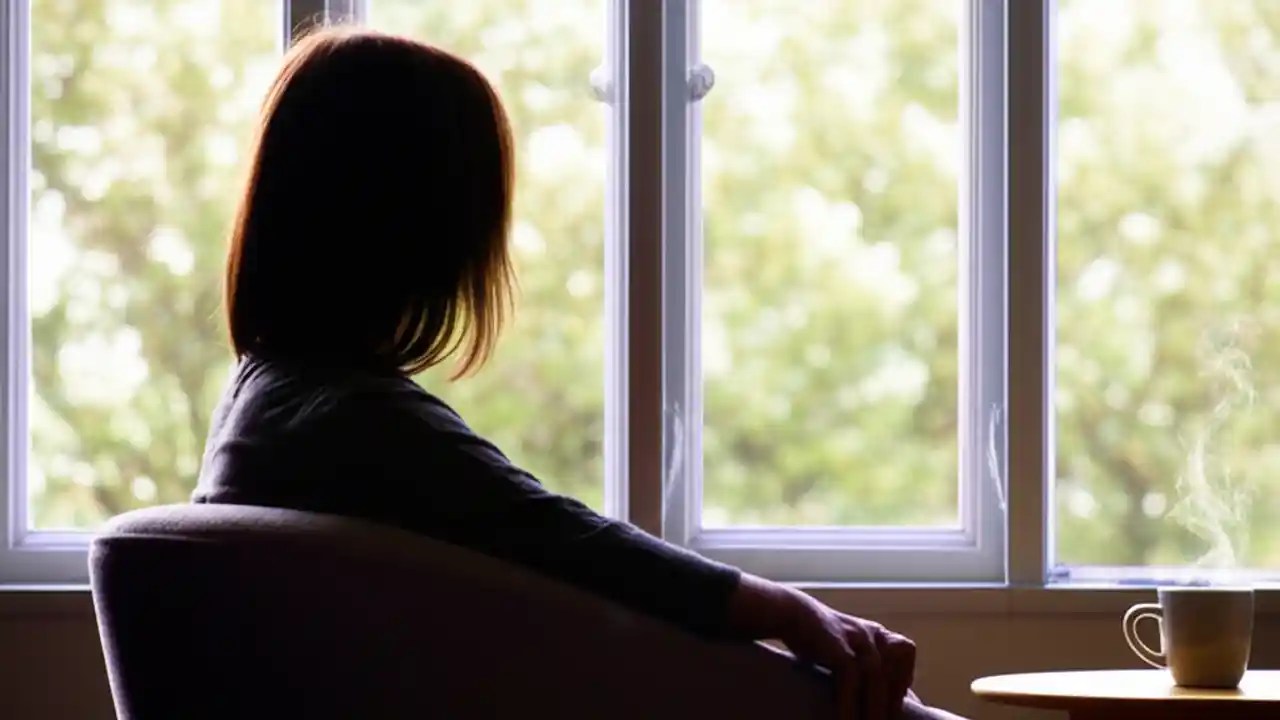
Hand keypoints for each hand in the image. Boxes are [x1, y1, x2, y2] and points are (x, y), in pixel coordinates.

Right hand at [727, 574, 915, 719]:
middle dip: (892, 703)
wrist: (789, 612)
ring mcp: (856, 637)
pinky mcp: (837, 645)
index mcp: (877, 632)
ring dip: (875, 709)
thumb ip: (860, 665)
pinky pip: (850, 678)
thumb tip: (870, 696)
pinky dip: (850, 703)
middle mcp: (871, 633)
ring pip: (875, 678)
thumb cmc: (817, 637)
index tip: (902, 701)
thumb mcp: (845, 646)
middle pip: (893, 671)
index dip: (904, 677)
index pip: (904, 653)